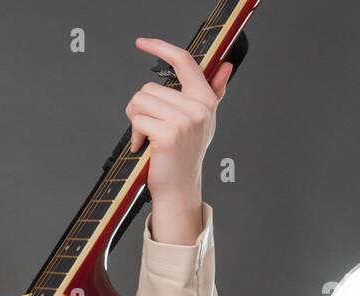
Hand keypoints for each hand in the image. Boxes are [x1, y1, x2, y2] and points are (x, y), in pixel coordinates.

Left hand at [126, 37, 230, 222]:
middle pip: (149, 86)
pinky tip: (143, 146)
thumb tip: (225, 67)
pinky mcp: (168, 133)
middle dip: (140, 108)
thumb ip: (214, 92)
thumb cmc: (186, 155)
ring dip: (135, 120)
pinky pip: (138, 120)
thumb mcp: (204, 121)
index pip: (184, 61)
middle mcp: (197, 107)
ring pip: (140, 101)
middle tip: (148, 127)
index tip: (143, 43)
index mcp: (205, 99)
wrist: (180, 187)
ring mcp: (184, 120)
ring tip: (147, 136)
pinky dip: (134, 134)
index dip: (161, 47)